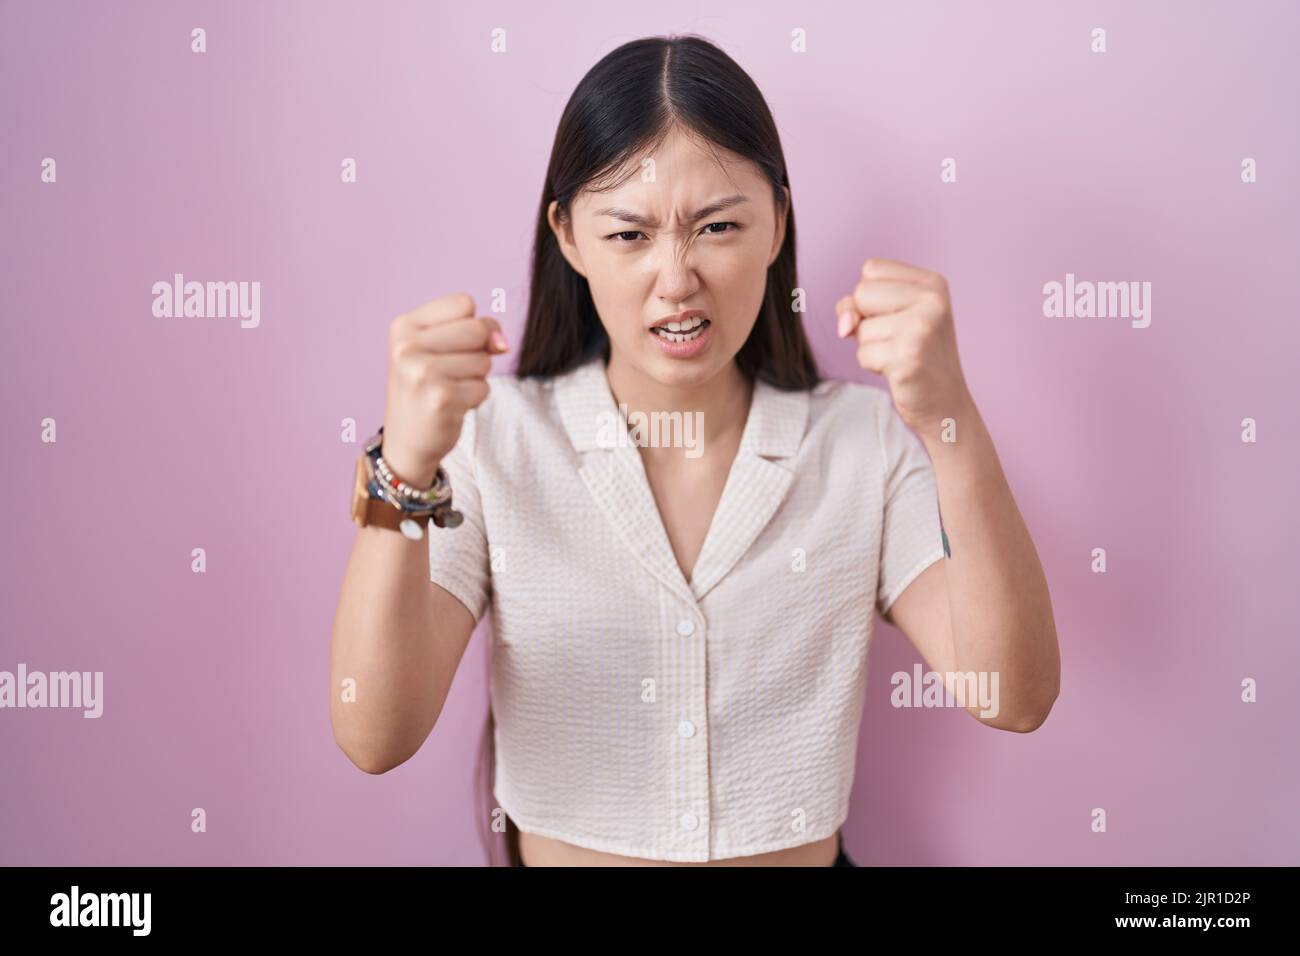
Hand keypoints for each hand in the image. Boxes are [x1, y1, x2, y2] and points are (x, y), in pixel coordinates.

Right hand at [381, 292, 507, 486]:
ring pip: (484, 361)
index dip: (472, 325)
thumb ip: (474, 332)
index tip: (453, 347)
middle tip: (452, 372)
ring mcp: (423, 373)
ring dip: (475, 378)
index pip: (464, 303)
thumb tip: (502, 344)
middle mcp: (408, 347)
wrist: (406, 441)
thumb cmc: (427, 388)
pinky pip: (484, 388)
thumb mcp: (439, 349)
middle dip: (478, 352)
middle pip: (478, 328)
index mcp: (404, 326)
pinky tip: (451, 406)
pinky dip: (474, 399)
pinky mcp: (441, 399)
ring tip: (448, 390)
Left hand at [835, 258, 971, 435]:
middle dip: (867, 321)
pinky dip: (873, 366)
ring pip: (860, 327)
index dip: (870, 298)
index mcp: (932, 282)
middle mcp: (931, 299)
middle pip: (860, 292)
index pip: (871, 269)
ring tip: (900, 355)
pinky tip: (899, 370)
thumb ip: (856, 306)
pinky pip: (863, 354)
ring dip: (871, 346)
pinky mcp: (908, 356)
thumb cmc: (913, 355)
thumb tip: (844, 325)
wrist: (945, 403)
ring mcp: (921, 327)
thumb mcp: (888, 317)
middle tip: (898, 339)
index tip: (896, 317)